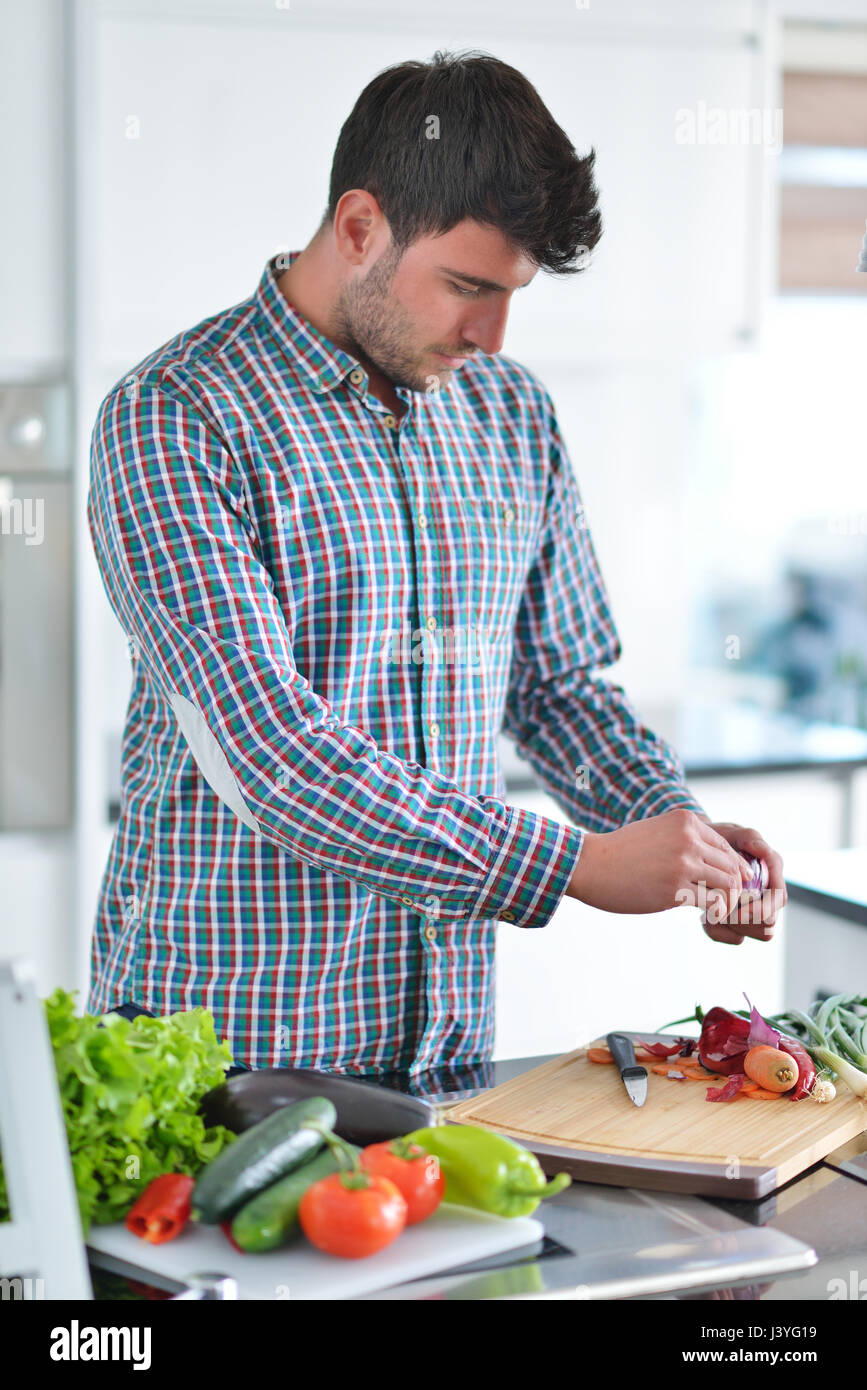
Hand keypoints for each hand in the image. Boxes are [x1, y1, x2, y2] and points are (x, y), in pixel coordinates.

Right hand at [567, 807, 763, 922]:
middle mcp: (688, 839)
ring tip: (716, 909)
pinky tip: (705, 915)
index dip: (731, 868)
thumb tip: (711, 857)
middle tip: (724, 900)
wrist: (590, 865)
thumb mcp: (657, 830)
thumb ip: (685, 838)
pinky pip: (713, 903)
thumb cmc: (621, 852)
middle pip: (731, 866)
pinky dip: (716, 912)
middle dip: (733, 886)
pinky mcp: (675, 890)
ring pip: (728, 884)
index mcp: (685, 821)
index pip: (726, 846)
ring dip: (727, 900)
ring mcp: (683, 864)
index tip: (725, 884)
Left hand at [694, 817, 786, 945]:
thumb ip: (749, 838)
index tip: (737, 912)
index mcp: (772, 872)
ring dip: (732, 928)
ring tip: (710, 912)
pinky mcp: (738, 922)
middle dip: (744, 922)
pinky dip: (719, 932)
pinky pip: (735, 938)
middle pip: (769, 924)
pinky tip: (705, 918)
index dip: (761, 909)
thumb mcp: (731, 833)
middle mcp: (767, 893)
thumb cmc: (717, 839)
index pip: (778, 899)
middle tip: (718, 912)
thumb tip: (763, 850)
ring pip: (754, 934)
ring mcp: (754, 909)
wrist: (697, 851)